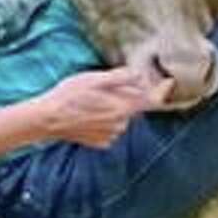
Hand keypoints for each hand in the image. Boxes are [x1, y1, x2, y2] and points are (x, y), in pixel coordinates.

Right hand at [36, 67, 174, 148]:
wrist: (47, 119)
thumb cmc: (70, 96)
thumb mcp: (95, 79)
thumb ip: (121, 78)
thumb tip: (140, 75)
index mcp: (123, 108)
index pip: (153, 101)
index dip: (163, 90)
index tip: (170, 82)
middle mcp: (121, 125)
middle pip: (134, 107)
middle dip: (129, 96)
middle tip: (109, 86)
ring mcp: (110, 136)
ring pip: (121, 118)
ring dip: (115, 108)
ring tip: (93, 100)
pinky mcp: (100, 143)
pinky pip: (110, 129)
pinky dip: (105, 120)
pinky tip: (89, 113)